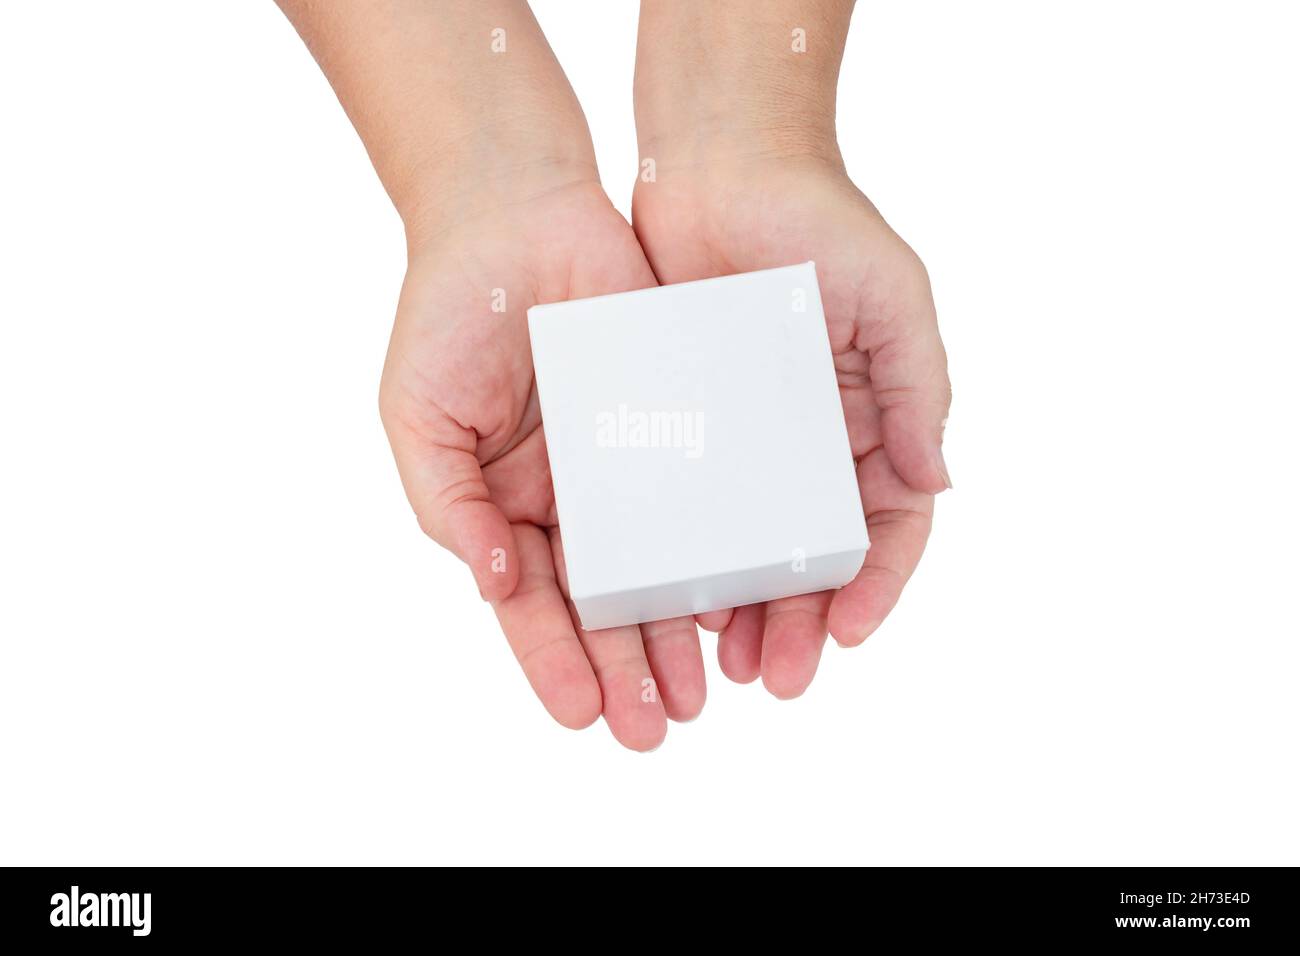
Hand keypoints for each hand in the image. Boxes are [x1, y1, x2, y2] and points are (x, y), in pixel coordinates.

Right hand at [382, 174, 708, 750]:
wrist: (518, 210)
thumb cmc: (448, 313)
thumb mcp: (419, 416)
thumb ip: (446, 505)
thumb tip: (490, 585)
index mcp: (506, 509)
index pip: (532, 606)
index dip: (554, 662)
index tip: (582, 716)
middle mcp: (573, 500)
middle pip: (603, 604)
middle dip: (627, 668)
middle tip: (658, 729)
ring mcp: (628, 464)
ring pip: (662, 564)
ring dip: (677, 631)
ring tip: (704, 691)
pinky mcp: (677, 421)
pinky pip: (705, 494)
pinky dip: (720, 546)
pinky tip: (737, 595)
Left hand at [634, 0, 950, 698]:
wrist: (718, 163)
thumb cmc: (819, 219)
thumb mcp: (892, 298)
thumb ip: (920, 388)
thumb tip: (938, 480)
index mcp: (870, 421)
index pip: (887, 525)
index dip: (876, 585)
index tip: (850, 633)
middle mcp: (808, 442)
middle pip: (812, 555)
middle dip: (802, 621)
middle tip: (776, 676)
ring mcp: (742, 438)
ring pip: (745, 545)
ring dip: (743, 609)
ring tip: (724, 662)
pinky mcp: (680, 422)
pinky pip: (681, 503)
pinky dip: (683, 555)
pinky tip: (670, 596)